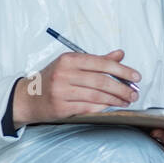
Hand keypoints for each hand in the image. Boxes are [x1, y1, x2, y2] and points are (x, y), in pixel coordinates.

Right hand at [13, 49, 140, 125]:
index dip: (122, 70)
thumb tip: (120, 54)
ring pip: (96, 96)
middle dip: (122, 88)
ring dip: (116, 100)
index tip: (136, 76)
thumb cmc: (52, 79)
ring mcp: (61, 91)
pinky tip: (112, 107)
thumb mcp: (72, 65)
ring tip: (127, 100)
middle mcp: (64, 74)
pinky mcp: (60, 107)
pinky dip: (103, 107)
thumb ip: (97, 60)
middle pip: (101, 81)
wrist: (27, 97)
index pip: (101, 63)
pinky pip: (88, 107)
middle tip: (134, 93)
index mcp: (68, 60)